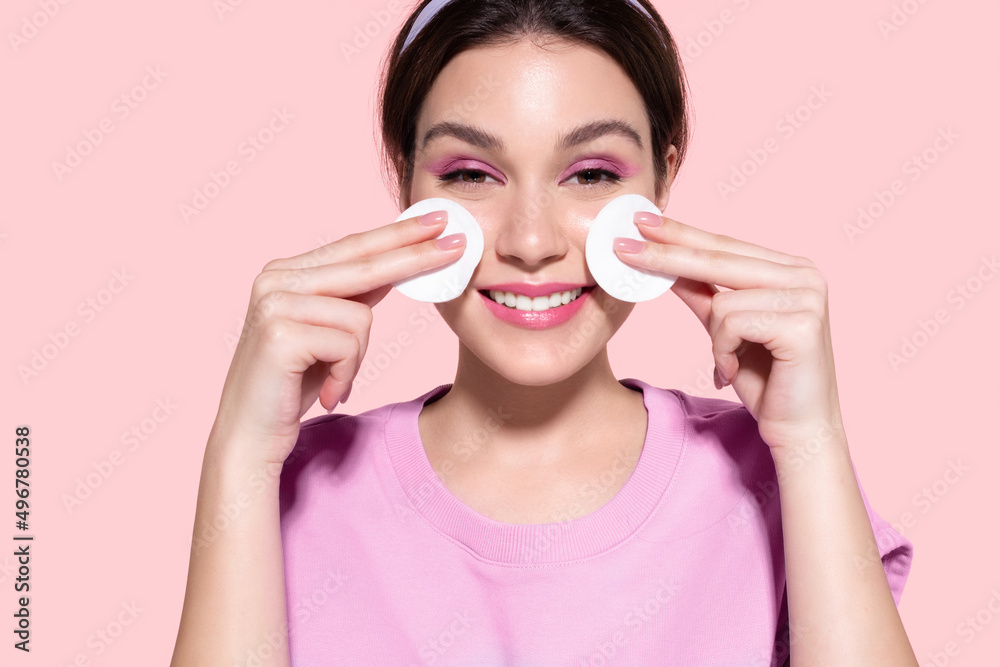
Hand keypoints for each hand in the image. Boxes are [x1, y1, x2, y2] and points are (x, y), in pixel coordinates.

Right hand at [210, 212, 466, 464]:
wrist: (250, 437)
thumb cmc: (291, 386)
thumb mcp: (329, 332)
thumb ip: (354, 296)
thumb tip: (399, 263)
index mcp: (285, 272)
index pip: (353, 247)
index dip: (398, 234)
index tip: (439, 221)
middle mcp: (275, 279)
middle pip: (363, 263)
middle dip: (414, 256)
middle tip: (460, 244)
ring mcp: (274, 304)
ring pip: (360, 316)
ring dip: (357, 359)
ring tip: (334, 382)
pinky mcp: (280, 335)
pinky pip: (349, 346)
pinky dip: (346, 376)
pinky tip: (325, 394)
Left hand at [614, 213, 844, 451]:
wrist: (799, 430)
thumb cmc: (766, 382)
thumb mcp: (724, 331)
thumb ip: (701, 293)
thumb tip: (663, 263)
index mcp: (790, 269)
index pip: (724, 245)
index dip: (680, 234)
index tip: (640, 222)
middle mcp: (805, 274)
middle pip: (718, 257)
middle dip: (665, 255)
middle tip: (620, 247)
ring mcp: (808, 296)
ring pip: (722, 301)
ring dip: (715, 340)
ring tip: (728, 363)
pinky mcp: (804, 324)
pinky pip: (732, 324)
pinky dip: (724, 353)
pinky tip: (736, 371)